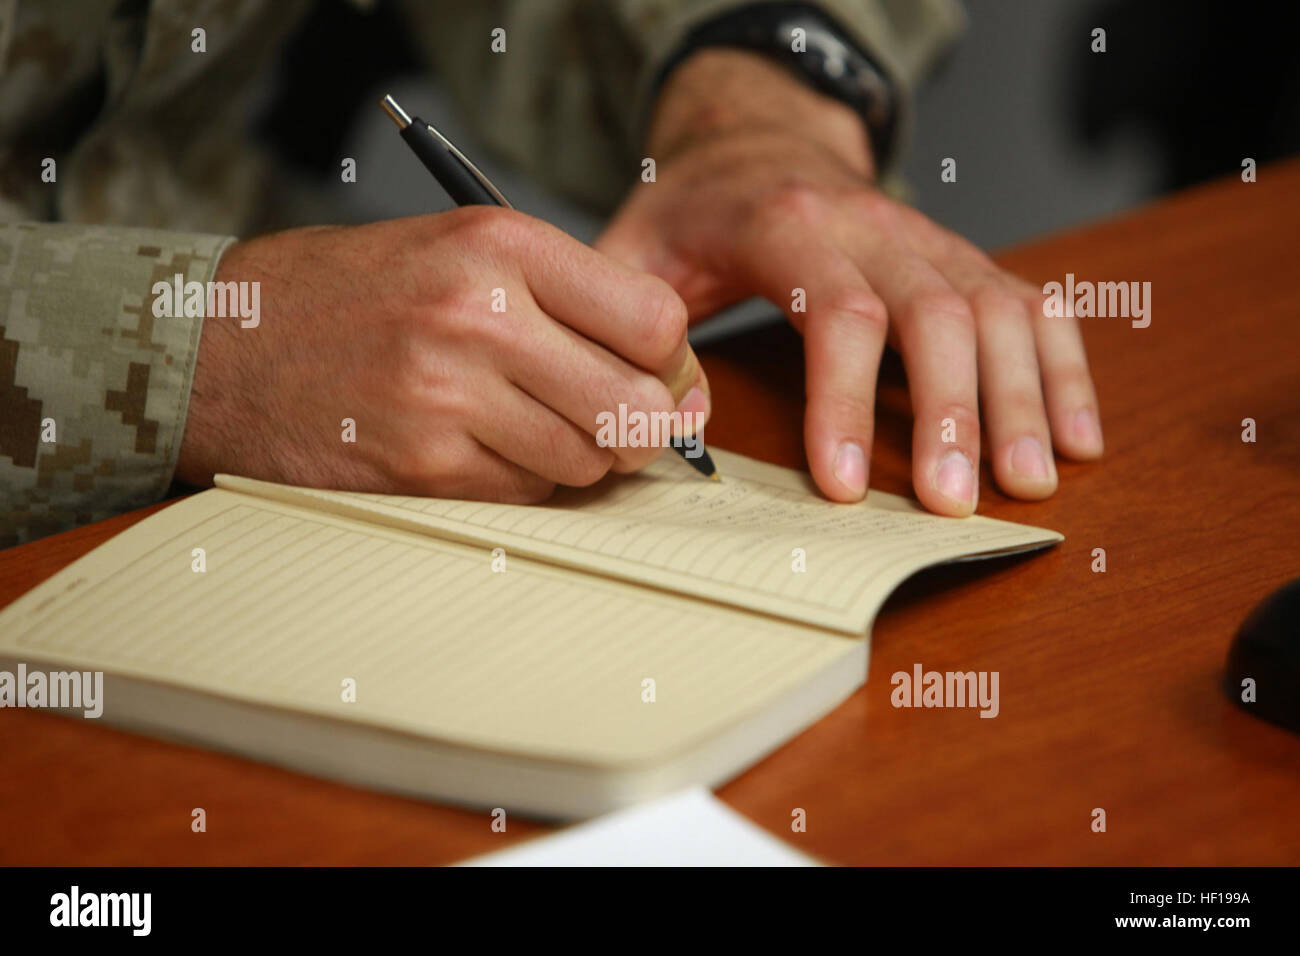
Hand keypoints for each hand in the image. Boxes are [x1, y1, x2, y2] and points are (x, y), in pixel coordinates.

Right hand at [176, 209, 709, 501]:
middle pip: (638, 406)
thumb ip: (568, 300)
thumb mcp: (458, 250)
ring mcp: (448, 398)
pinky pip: (527, 495)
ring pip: (588, 461)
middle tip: (618, 422)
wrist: (218, 347)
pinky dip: (520, 482)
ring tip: (521, 423)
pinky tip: (473, 448)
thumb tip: (677, 380)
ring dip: (576, 457)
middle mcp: (479, 316)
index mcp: (499, 246)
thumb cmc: (350, 296)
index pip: (655, 320)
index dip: (673, 362)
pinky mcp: (421, 468)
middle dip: (644, 426)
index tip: (660, 376)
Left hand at [598, 50, 1101, 514]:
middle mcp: (874, 224)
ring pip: (1000, 308)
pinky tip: (1079, 438)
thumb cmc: (694, 210)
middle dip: (951, 411)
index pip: (836, 309)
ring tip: (1029, 484)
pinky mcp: (964, 258)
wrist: (755, 138)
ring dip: (1021, 398)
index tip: (840, 485)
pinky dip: (1065, 370)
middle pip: (937, 312)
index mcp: (787, 222)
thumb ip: (635, 326)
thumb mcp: (636, 251)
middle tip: (953, 502)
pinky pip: (1036, 305)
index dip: (843, 398)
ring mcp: (930, 238)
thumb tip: (680, 422)